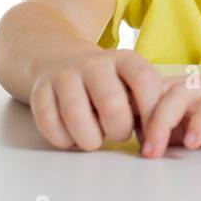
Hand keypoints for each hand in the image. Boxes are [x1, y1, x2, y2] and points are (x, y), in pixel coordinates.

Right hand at [29, 48, 162, 151]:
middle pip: (112, 104)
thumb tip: (160, 137)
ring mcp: (65, 75)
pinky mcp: (40, 90)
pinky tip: (72, 138)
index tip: (153, 133)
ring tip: (95, 141)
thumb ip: (150, 104)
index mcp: (125, 60)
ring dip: (89, 139)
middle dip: (119, 130)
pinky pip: (49, 122)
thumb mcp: (133, 84)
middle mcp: (95, 64)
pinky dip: (63, 139)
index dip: (151, 112)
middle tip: (120, 135)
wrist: (60, 60)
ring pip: (76, 114)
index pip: (145, 81)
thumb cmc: (110, 84)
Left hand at [138, 73, 200, 156]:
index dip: (134, 115)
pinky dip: (200, 120)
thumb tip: (155, 145)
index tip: (124, 144)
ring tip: (155, 151)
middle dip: (140, 120)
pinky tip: (195, 142)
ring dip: (162, 122)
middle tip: (138, 153)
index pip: (153, 96)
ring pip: (180, 93)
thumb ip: (190, 131)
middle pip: (159, 91)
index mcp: (198, 94)